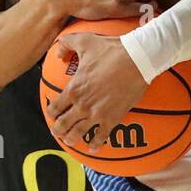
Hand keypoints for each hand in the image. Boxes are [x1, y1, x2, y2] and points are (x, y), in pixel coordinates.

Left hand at [45, 31, 147, 151]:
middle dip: (57, 129)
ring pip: (77, 134)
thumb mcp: (85, 41)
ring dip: (71, 139)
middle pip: (62, 125)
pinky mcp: (113, 118)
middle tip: (58, 131)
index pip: (55, 107)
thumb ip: (66, 44)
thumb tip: (57, 53)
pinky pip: (101, 137)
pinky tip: (93, 149)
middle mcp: (82, 105)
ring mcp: (97, 114)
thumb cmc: (112, 49)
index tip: (54, 113)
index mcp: (73, 89)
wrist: (138, 59)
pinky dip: (95, 145)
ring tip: (70, 140)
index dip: (52, 112)